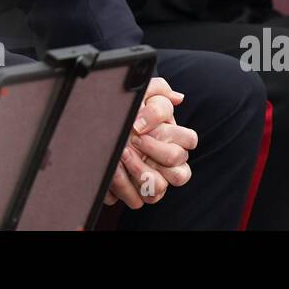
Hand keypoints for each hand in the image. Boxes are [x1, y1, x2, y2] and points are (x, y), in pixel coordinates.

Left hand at [104, 77, 196, 208]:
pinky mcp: (143, 193)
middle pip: (178, 162)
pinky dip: (129, 186)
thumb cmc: (125, 112)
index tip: (139, 125)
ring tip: (123, 155)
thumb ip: (159, 89)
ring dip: (140, 169)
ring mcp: (159, 178)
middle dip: (154, 150)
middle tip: (132, 139)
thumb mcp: (139, 93)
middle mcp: (171, 160)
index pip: (189, 139)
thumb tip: (177, 98)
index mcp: (175, 137)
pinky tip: (116, 171)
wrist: (99, 129)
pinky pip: (144, 199)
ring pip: (164, 184)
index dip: (169, 134)